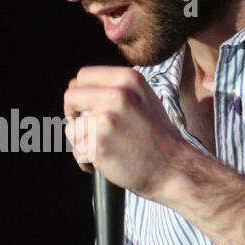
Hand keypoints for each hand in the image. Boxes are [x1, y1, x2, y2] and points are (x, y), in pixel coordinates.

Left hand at [63, 65, 190, 197]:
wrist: (173, 168)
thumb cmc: (157, 136)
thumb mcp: (144, 98)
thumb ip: (116, 89)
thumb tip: (77, 86)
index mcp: (128, 80)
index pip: (83, 76)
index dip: (79, 93)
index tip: (84, 108)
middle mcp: (117, 95)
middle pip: (70, 97)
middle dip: (72, 114)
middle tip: (84, 129)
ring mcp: (106, 119)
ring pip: (71, 128)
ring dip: (81, 142)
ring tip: (103, 150)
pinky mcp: (98, 144)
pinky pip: (77, 151)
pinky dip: (85, 161)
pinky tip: (104, 163)